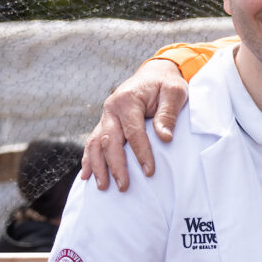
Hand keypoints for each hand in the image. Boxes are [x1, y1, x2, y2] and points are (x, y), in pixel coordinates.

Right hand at [81, 59, 187, 190]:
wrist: (155, 74)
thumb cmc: (167, 84)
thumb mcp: (174, 93)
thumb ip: (168, 114)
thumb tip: (165, 138)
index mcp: (128, 100)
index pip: (133, 132)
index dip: (141, 153)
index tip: (150, 172)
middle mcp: (111, 108)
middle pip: (109, 141)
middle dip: (115, 166)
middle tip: (124, 186)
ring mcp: (106, 116)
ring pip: (95, 144)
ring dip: (98, 166)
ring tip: (103, 187)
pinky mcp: (105, 123)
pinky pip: (93, 142)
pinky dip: (89, 159)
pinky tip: (87, 176)